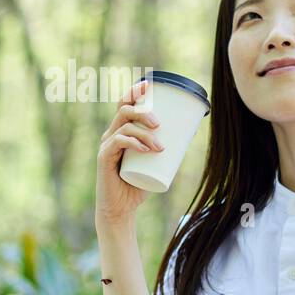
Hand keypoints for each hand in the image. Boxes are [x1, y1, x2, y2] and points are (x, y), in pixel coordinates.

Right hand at [95, 79, 164, 225]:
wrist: (121, 209)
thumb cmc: (138, 186)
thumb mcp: (155, 164)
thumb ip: (167, 150)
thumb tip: (190, 136)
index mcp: (121, 131)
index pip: (124, 104)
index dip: (134, 92)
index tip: (149, 85)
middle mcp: (111, 134)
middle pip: (124, 110)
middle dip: (143, 111)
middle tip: (159, 124)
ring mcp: (106, 145)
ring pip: (124, 126)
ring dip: (144, 133)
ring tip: (159, 146)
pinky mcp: (103, 158)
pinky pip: (117, 142)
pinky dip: (132, 142)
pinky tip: (144, 148)